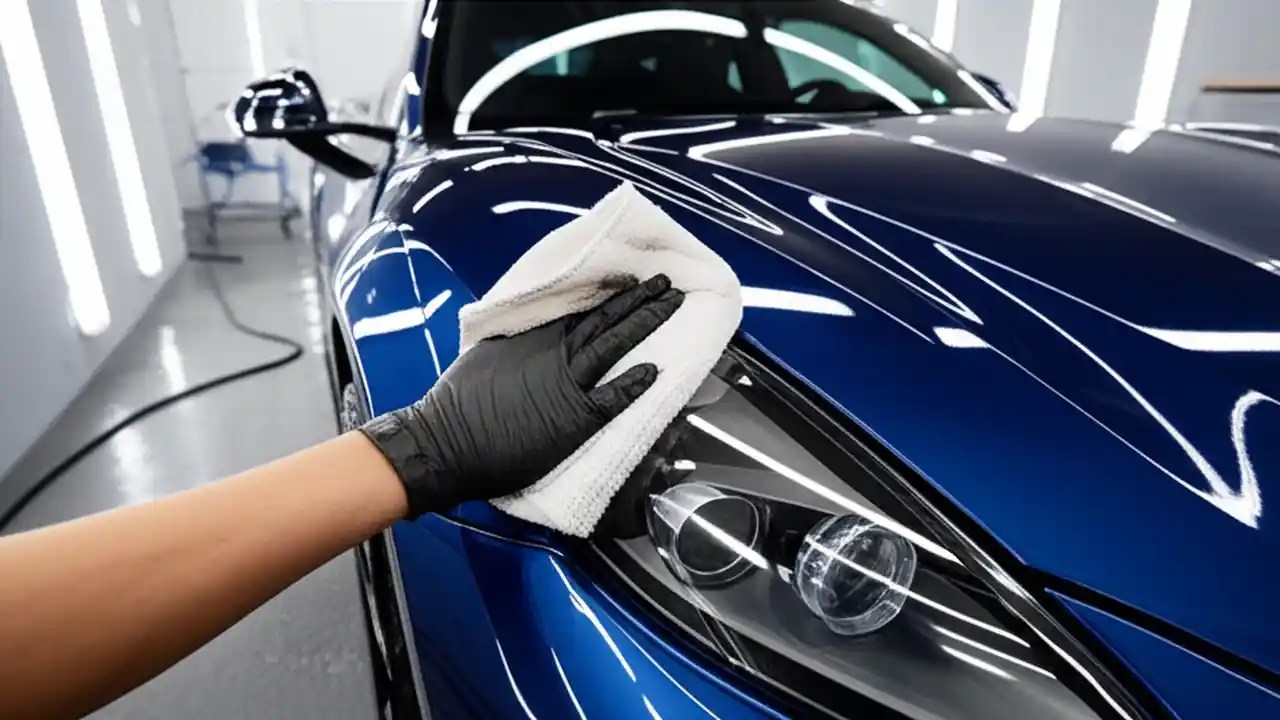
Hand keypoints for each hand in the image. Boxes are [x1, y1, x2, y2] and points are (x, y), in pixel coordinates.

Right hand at [361, 274, 683, 516]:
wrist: (447, 442)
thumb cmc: (458, 404)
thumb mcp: (487, 355)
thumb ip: (515, 342)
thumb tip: (528, 332)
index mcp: (534, 337)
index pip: (582, 307)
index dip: (610, 294)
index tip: (632, 279)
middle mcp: (556, 354)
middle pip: (607, 319)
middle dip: (639, 300)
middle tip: (665, 283)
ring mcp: (568, 385)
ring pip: (616, 344)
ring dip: (646, 323)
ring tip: (671, 305)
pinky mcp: (576, 419)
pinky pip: (614, 397)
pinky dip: (635, 383)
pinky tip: (655, 371)